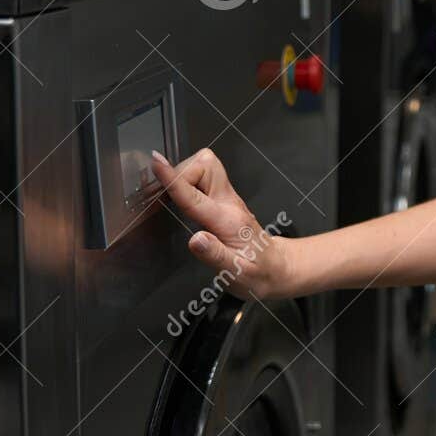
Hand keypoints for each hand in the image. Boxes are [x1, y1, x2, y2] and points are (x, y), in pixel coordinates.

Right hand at [149, 147, 294, 300]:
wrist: (279, 269)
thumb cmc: (259, 273)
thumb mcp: (237, 274)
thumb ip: (215, 256)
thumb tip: (195, 240)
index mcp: (228, 221)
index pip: (195, 196)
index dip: (173, 180)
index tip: (156, 162)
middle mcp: (229, 203)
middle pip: (204, 165)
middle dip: (180, 171)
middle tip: (163, 193)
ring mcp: (228, 199)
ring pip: (205, 166)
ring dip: (184, 174)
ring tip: (170, 195)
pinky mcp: (224, 200)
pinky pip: (204, 177)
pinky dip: (188, 180)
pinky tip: (180, 197)